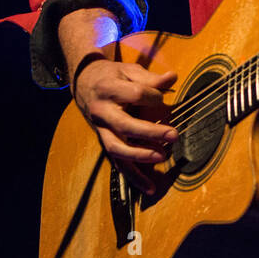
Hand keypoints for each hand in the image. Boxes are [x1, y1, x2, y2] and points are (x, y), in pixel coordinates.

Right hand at [73, 59, 177, 195]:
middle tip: (173, 135)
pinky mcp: (105, 143)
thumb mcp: (128, 70)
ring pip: (117, 148)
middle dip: (150, 133)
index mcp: (109, 89)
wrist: (84, 84)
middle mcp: (102, 112)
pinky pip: (117, 163)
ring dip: (140, 156)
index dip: (154, 96)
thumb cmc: (112, 76)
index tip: (162, 97)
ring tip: (161, 157)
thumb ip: (150, 77)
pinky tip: (150, 187)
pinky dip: (133, 177)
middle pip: (125, 125)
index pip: (135, 94)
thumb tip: (173, 78)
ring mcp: (102, 130)